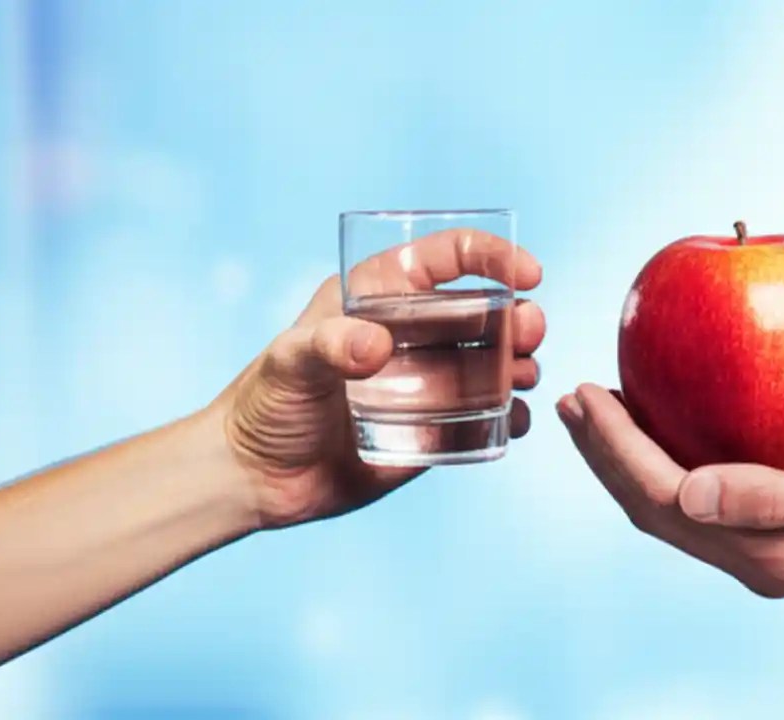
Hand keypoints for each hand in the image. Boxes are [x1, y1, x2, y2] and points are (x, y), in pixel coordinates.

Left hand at [214, 230, 544, 528]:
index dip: (491, 256)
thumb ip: (327, 347)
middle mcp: (412, 334)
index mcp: (381, 297)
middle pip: (484, 310)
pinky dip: (511, 415)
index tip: (527, 273)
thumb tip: (376, 346)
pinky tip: (515, 419)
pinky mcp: (436, 429)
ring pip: (494, 362)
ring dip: (519, 364)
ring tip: (522, 376)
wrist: (253, 478)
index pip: (445, 259)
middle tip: (530, 331)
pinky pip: (488, 416)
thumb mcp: (288, 363)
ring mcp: (428, 382)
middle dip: (518, 315)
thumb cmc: (261, 405)